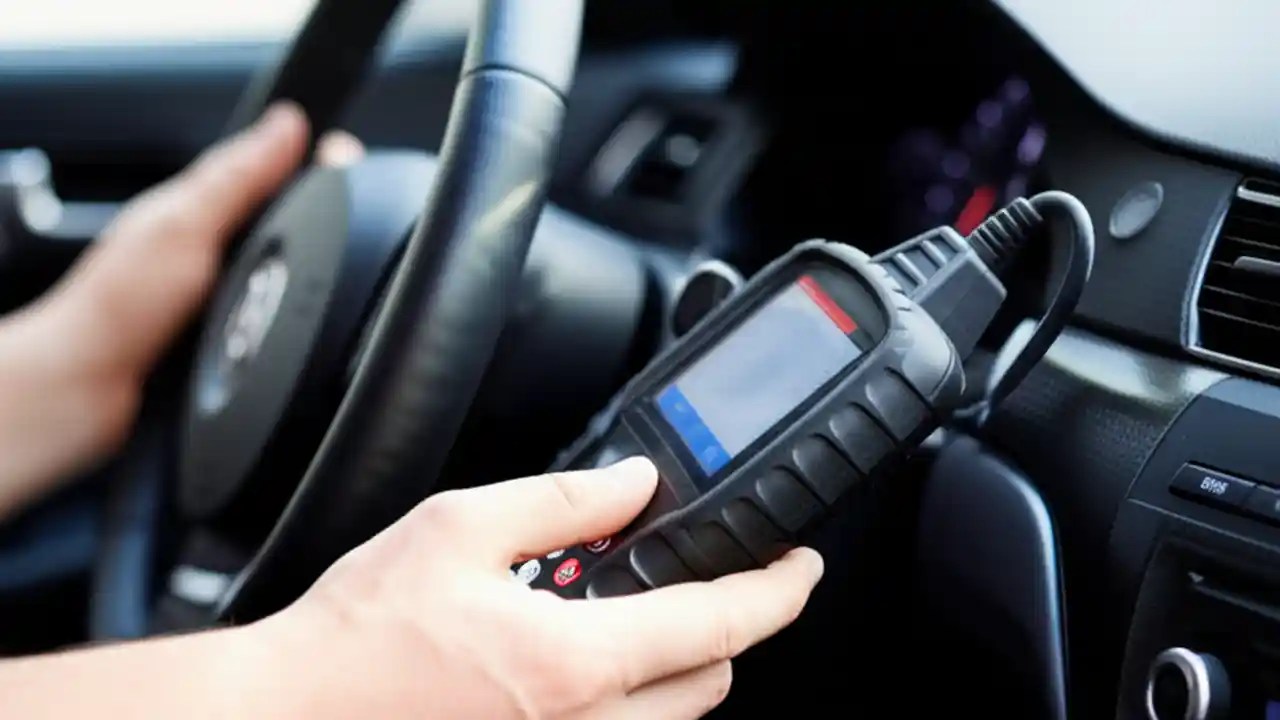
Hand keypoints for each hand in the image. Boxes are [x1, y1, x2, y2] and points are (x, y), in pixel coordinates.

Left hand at [0, 103, 362, 516]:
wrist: (90, 390)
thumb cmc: (120, 309)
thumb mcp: (189, 226)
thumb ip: (239, 177)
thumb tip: (287, 124)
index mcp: (194, 205)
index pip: (268, 166)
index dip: (311, 162)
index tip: (350, 167)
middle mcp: (204, 246)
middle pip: (282, 222)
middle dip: (315, 229)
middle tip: (346, 233)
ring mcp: (214, 293)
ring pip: (281, 272)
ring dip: (303, 281)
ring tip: (321, 284)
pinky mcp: (222, 337)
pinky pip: (271, 315)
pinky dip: (285, 319)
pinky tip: (292, 323)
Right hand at [251, 457, 823, 718]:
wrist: (295, 714)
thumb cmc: (360, 634)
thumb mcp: (462, 529)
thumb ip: (565, 502)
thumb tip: (634, 484)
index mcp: (577, 662)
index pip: (721, 624)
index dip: (778, 591)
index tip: (801, 566)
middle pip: (711, 680)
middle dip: (728, 626)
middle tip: (708, 577)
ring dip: (681, 666)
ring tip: (639, 614)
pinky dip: (632, 703)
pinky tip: (585, 663)